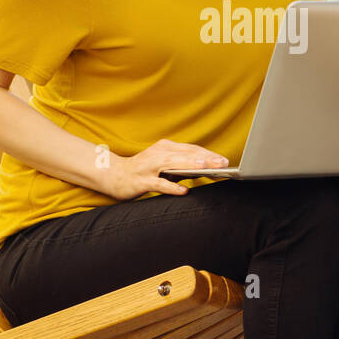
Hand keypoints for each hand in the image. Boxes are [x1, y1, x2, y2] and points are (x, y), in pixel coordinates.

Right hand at [102, 139, 227, 199]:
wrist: (114, 176)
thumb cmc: (143, 171)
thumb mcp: (163, 164)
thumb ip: (181, 165)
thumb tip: (205, 169)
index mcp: (165, 147)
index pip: (191, 149)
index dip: (208, 154)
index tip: (224, 160)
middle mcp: (158, 153)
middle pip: (185, 154)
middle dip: (205, 158)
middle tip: (223, 163)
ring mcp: (149, 166)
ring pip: (172, 164)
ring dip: (189, 165)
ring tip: (205, 168)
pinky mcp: (141, 181)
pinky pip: (159, 184)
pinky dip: (171, 187)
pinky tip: (184, 190)